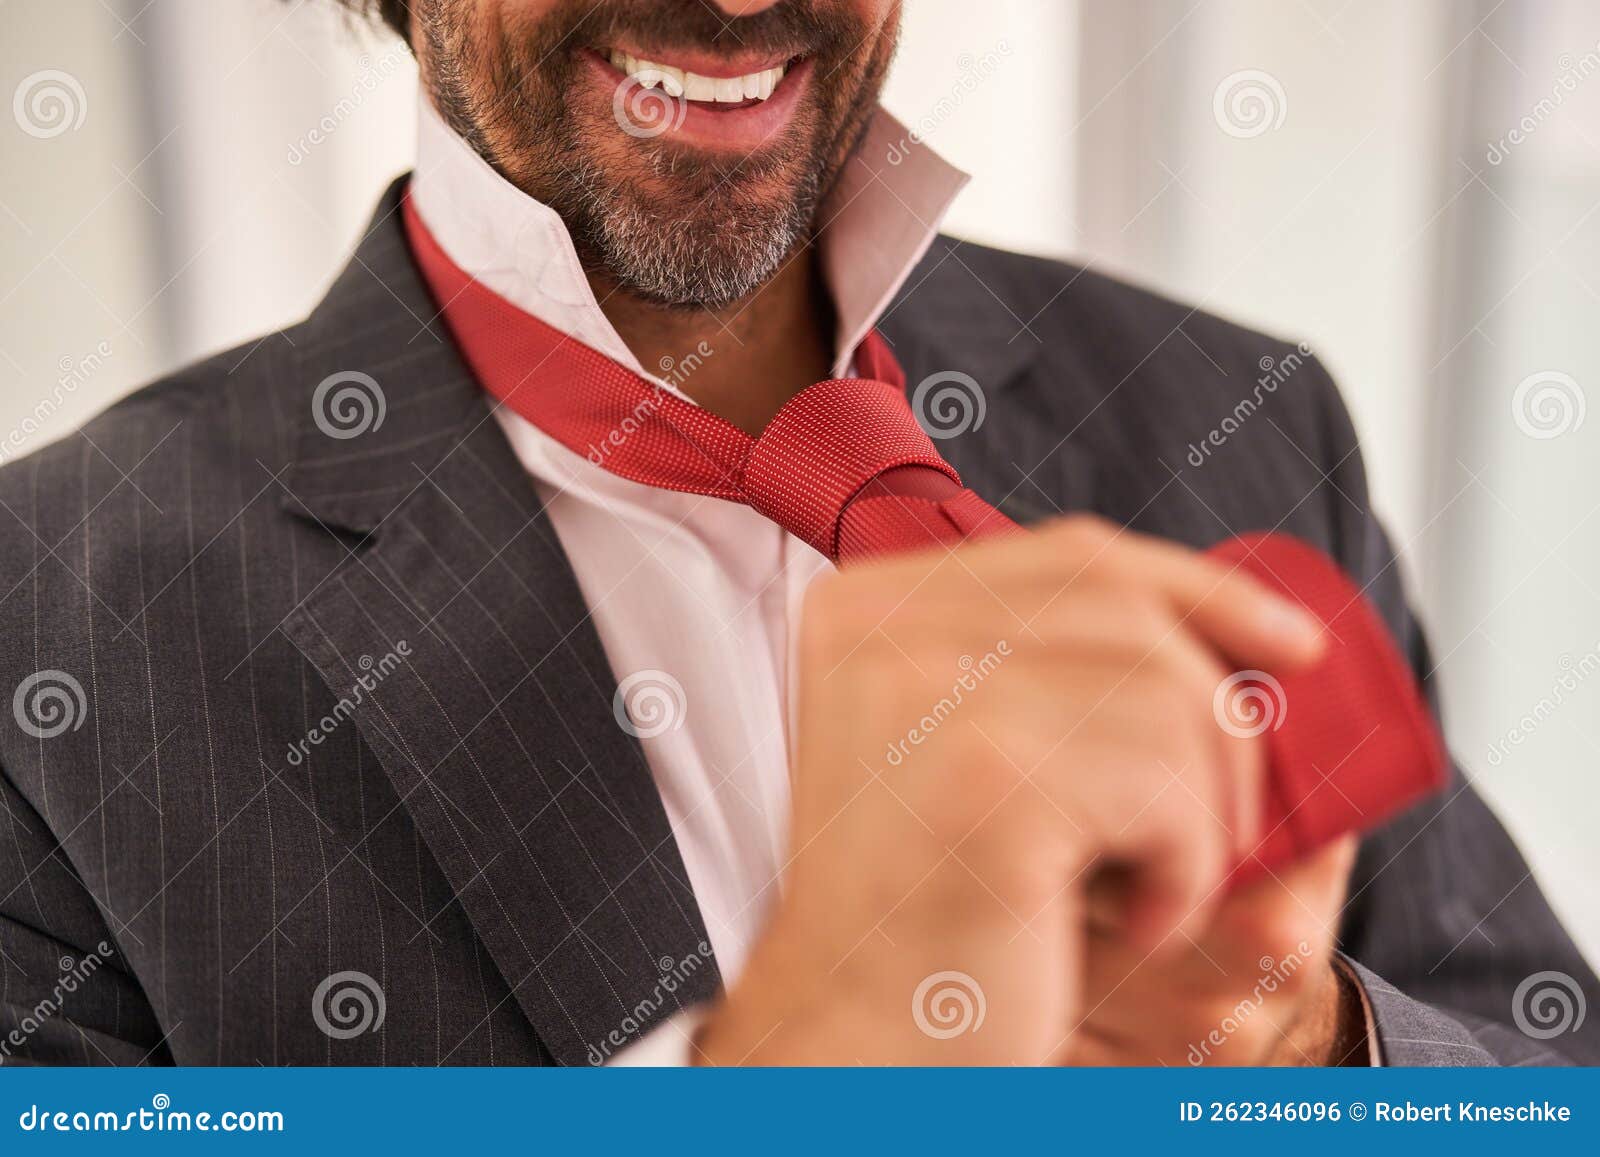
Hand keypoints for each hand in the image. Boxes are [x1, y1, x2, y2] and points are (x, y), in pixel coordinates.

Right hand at [696, 515, 1324, 1064]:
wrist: (856, 1044)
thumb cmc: (928, 912)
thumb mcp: (965, 755)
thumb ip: (1046, 670)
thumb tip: (1241, 630)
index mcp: (871, 608)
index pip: (1073, 555)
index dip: (1201, 591)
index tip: (1291, 644)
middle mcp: (883, 625)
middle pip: (1133, 610)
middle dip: (1218, 714)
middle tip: (1214, 822)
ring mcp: (929, 690)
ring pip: (1172, 693)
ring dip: (1201, 812)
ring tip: (1140, 888)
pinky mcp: (991, 775)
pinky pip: (1173, 785)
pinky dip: (1186, 870)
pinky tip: (1125, 920)